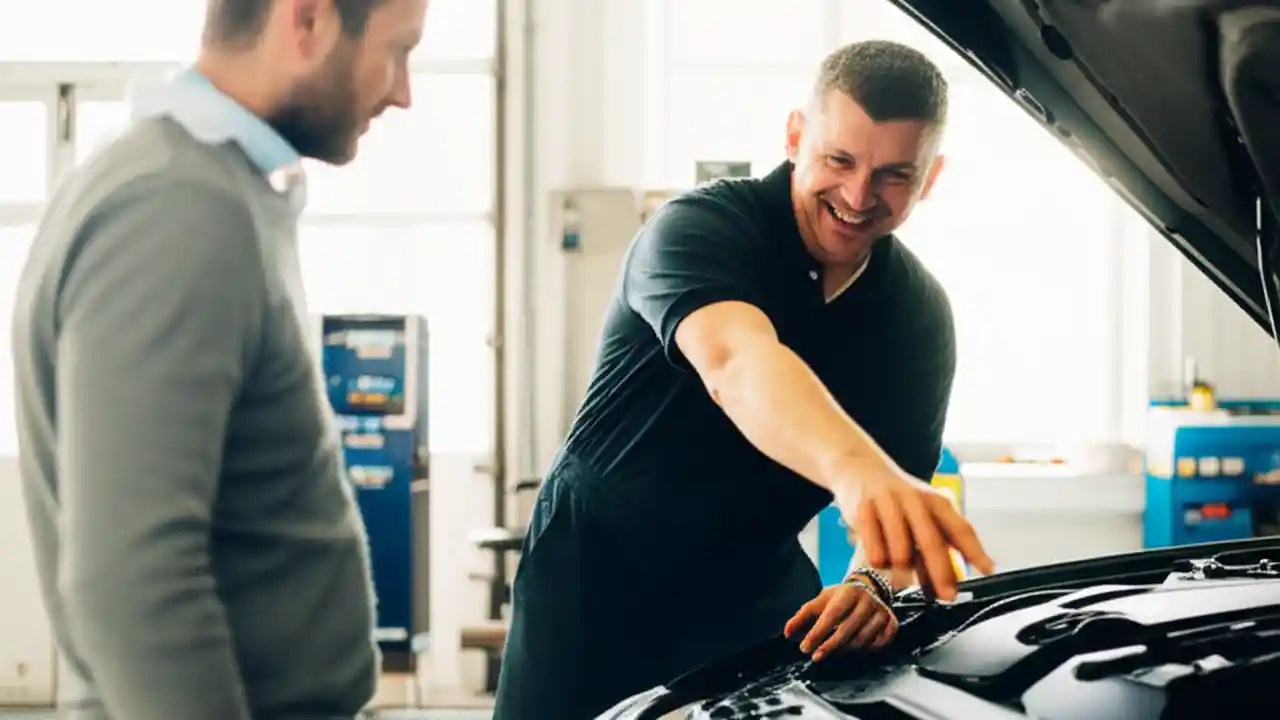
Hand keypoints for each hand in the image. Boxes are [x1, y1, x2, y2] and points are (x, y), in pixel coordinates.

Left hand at [784, 581, 896, 661]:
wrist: (869, 587)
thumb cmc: (840, 598)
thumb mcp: (820, 601)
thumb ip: (803, 616)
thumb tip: (787, 633)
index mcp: (848, 593)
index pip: (830, 616)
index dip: (817, 634)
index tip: (804, 648)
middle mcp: (867, 601)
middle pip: (847, 630)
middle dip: (829, 646)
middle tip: (816, 656)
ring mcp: (882, 612)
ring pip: (863, 640)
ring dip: (846, 649)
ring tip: (834, 650)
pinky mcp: (892, 622)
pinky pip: (880, 643)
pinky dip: (867, 649)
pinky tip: (856, 649)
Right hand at [829, 457, 994, 601]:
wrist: (860, 468)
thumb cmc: (898, 501)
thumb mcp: (921, 517)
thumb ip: (933, 548)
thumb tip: (947, 588)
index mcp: (936, 501)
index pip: (960, 528)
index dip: (975, 551)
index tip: (989, 571)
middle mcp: (915, 500)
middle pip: (931, 540)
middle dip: (941, 572)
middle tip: (947, 596)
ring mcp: (888, 503)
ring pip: (900, 548)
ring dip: (904, 570)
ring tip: (902, 581)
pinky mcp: (863, 509)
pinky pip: (873, 546)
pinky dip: (878, 560)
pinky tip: (879, 563)